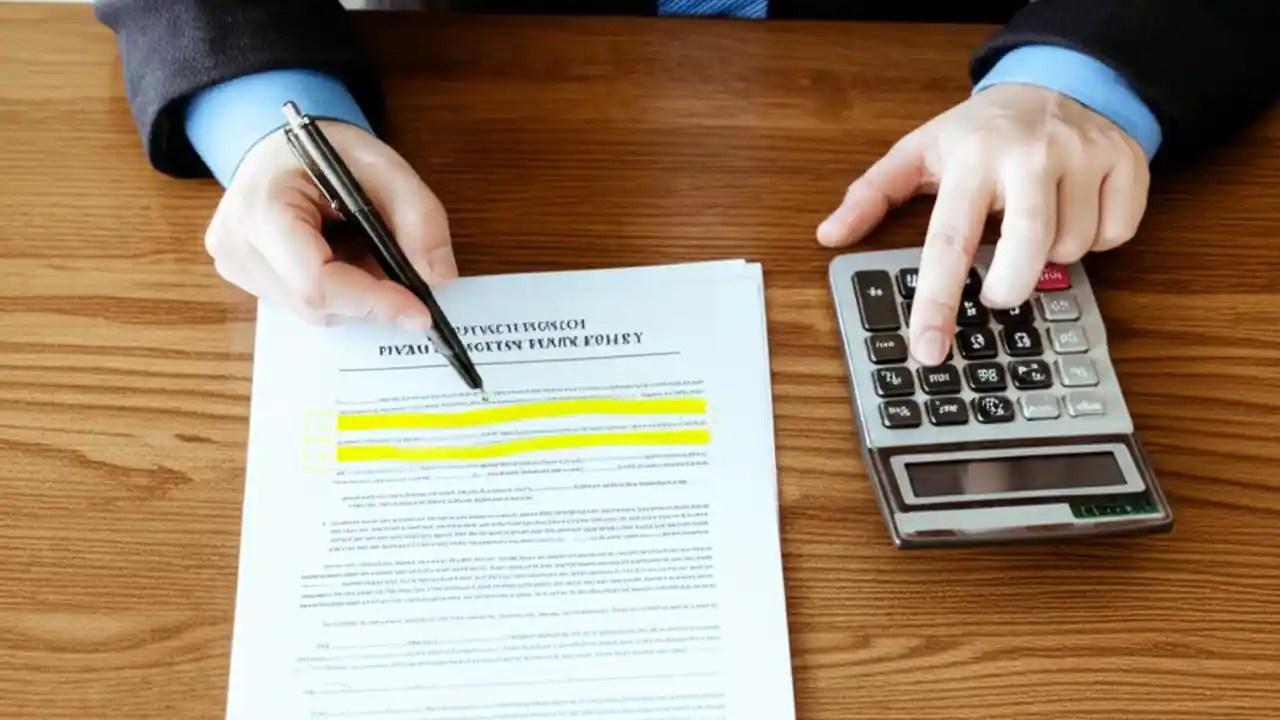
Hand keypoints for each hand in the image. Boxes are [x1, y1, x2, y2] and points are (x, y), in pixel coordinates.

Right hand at [203, 121, 456, 329]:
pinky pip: (305, 305)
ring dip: (355, 290)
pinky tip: (338, 253)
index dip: (373, 303)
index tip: (419, 312)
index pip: (317, 283)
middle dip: (370, 294)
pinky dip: (338, 288)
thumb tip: (438, 276)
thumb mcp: (383, 165)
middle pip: (319, 304)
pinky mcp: (244, 279)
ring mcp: (234, 266)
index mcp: (261, 208)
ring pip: (316, 311)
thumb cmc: (324, 150)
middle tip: (393, 258)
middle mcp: (236, 245)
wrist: (279, 147)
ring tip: (359, 244)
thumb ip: (419, 216)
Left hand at [816, 84, 1149, 365]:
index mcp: (971, 157)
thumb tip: (829, 235)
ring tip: (1034, 223)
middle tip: (996, 285)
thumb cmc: (982, 130)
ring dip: (1051, 255)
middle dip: (1009, 287)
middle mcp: (1031, 154)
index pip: (949, 242)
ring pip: (1073, 250)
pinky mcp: (1128, 162)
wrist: (1060, 80)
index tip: (928, 349)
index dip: (937, 302)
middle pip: (1027, 254)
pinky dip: (1096, 238)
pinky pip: (1116, 235)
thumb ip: (871, 195)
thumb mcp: (919, 151)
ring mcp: (1085, 155)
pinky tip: (1076, 210)